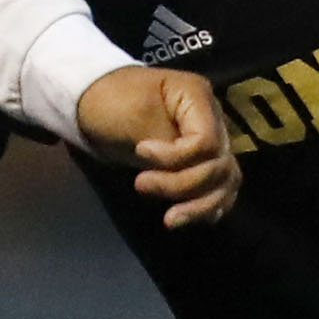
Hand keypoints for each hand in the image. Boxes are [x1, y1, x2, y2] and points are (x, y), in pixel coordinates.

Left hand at [77, 66, 238, 227]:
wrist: (94, 104)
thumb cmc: (113, 102)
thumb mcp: (136, 113)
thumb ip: (167, 141)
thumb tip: (186, 170)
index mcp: (199, 97)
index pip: (207, 142)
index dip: (178, 158)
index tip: (140, 152)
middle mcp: (214, 120)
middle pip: (218, 165)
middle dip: (180, 184)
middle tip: (140, 184)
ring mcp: (211, 144)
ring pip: (224, 183)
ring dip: (199, 206)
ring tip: (168, 220)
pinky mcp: (201, 165)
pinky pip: (218, 192)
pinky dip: (206, 209)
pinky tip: (185, 219)